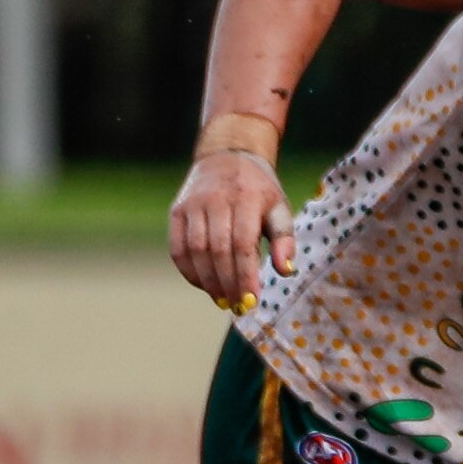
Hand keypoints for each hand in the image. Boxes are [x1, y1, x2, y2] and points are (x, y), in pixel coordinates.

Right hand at [168, 144, 295, 310]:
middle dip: (228, 283)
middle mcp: (216, 201)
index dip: (245, 276)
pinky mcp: (177, 211)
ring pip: (195, 251)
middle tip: (239, 307)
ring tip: (223, 300)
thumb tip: (286, 271)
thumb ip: (285, 240)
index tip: (252, 301)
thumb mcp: (280, 209)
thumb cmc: (260, 191)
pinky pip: (177, 247)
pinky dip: (188, 270)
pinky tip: (203, 285)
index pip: (243, 245)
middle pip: (218, 251)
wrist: (228, 156)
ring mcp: (192, 205)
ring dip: (208, 281)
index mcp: (246, 199)